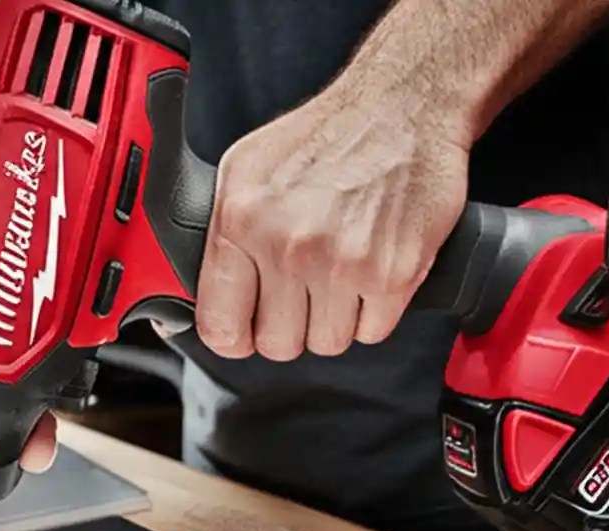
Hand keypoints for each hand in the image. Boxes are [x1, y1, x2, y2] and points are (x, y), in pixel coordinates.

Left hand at [194, 86, 469, 359]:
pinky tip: (371, 271)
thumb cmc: (326, 136)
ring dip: (334, 319)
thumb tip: (205, 295)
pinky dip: (373, 312)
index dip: (234, 336)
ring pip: (326, 344)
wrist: (403, 107)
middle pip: (277, 344)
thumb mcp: (246, 170)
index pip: (220, 325)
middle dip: (291, 326)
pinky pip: (372, 332)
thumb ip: (223, 235)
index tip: (245, 331)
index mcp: (242, 219)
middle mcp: (287, 244)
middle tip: (304, 293)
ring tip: (340, 274)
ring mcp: (341, 262)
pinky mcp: (391, 274)